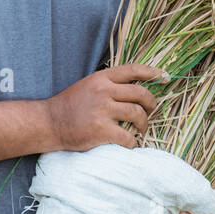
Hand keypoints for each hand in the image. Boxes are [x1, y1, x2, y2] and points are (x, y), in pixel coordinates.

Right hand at [45, 63, 165, 151]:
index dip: (152, 72)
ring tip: (141, 129)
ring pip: (137, 114)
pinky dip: (133, 142)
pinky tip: (130, 143)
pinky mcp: (101, 130)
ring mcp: (102, 110)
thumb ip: (109, 84)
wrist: (49, 123)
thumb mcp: (88, 85)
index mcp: (101, 78)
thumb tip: (136, 88)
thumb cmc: (70, 106)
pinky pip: (128, 136)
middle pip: (140, 94)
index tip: (165, 76)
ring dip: (144, 124)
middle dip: (151, 103)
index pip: (133, 70)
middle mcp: (103, 91)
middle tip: (150, 111)